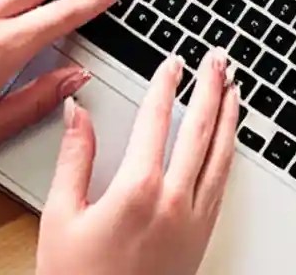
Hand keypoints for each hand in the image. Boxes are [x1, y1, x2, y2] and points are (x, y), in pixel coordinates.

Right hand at [38, 49, 239, 274]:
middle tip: (217, 59)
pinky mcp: (202, 236)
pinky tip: (230, 140)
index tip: (174, 63)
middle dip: (211, 88)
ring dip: (229, 115)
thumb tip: (76, 113)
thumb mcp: (61, 216)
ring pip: (221, 154)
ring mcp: (194, 219)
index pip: (156, 120)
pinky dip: (228, 152)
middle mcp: (174, 200)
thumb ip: (74, 158)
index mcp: (137, 189)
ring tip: (234, 87)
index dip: (166, 85)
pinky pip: (223, 182)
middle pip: (200, 129)